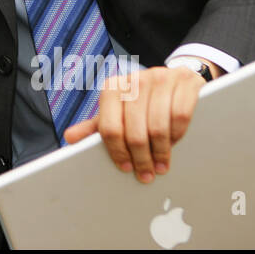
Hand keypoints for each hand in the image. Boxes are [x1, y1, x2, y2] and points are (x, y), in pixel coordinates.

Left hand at [62, 65, 211, 182]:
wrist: (175, 79)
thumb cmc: (142, 101)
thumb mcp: (118, 111)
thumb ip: (97, 125)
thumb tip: (70, 138)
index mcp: (113, 87)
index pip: (109, 127)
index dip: (117, 151)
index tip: (125, 168)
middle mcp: (135, 80)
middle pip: (135, 131)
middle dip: (141, 158)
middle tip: (146, 174)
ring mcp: (161, 78)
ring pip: (158, 126)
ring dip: (160, 152)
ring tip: (161, 166)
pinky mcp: (184, 82)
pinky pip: (180, 116)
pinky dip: (177, 135)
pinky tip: (174, 143)